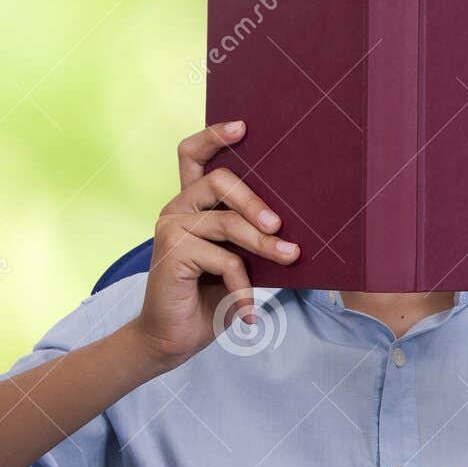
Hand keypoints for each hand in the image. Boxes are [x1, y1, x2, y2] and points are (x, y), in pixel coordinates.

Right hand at [125, 121, 298, 371]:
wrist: (175, 339)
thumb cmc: (212, 296)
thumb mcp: (241, 260)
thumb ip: (254, 235)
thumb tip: (296, 226)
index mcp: (193, 202)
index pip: (193, 154)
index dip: (214, 135)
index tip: (243, 127)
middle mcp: (178, 208)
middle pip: (220, 180)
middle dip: (256, 201)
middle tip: (281, 226)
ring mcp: (171, 228)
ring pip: (227, 222)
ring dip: (263, 244)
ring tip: (289, 259)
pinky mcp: (171, 252)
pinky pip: (223, 259)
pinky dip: (243, 287)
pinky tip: (250, 311)